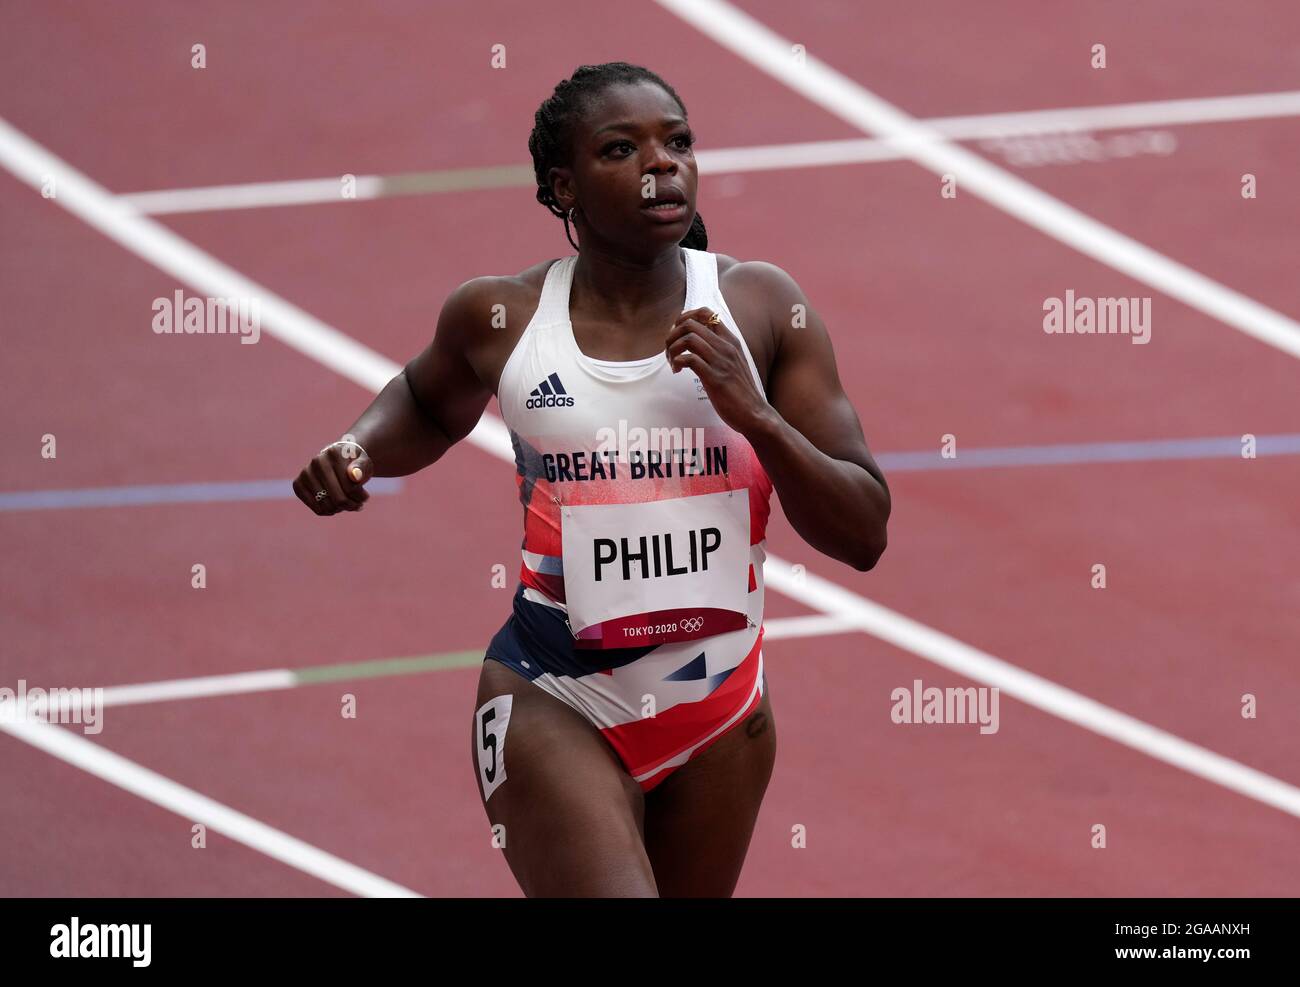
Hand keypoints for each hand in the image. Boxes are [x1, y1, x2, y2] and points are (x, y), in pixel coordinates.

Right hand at [293, 440, 373, 515]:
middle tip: (358, 504)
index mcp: (335, 453)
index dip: (361, 497)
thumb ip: (362, 468)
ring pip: (327, 506)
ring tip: (347, 504)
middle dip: (351, 505)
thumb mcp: (364, 463)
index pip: (350, 487)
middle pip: (338, 498)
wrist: (339, 458)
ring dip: (341, 509)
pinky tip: (335, 506)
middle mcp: (317, 461)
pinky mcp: (298, 484)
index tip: (365, 496)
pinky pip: (316, 509)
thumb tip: (354, 476)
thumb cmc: (355, 463)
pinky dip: (328, 512)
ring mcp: (306, 472)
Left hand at [664, 307, 769, 434]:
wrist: (754, 413)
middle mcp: (726, 347)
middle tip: (670, 350)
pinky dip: (678, 362)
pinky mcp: (715, 378)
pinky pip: (690, 359)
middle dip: (673, 334)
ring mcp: (721, 362)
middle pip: (691, 323)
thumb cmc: (741, 391)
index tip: (678, 332)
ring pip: (688, 339)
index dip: (686, 317)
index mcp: (731, 341)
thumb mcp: (732, 363)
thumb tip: (698, 343)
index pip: (707, 313)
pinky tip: (677, 371)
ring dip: (673, 349)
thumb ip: (719, 351)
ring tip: (673, 362)